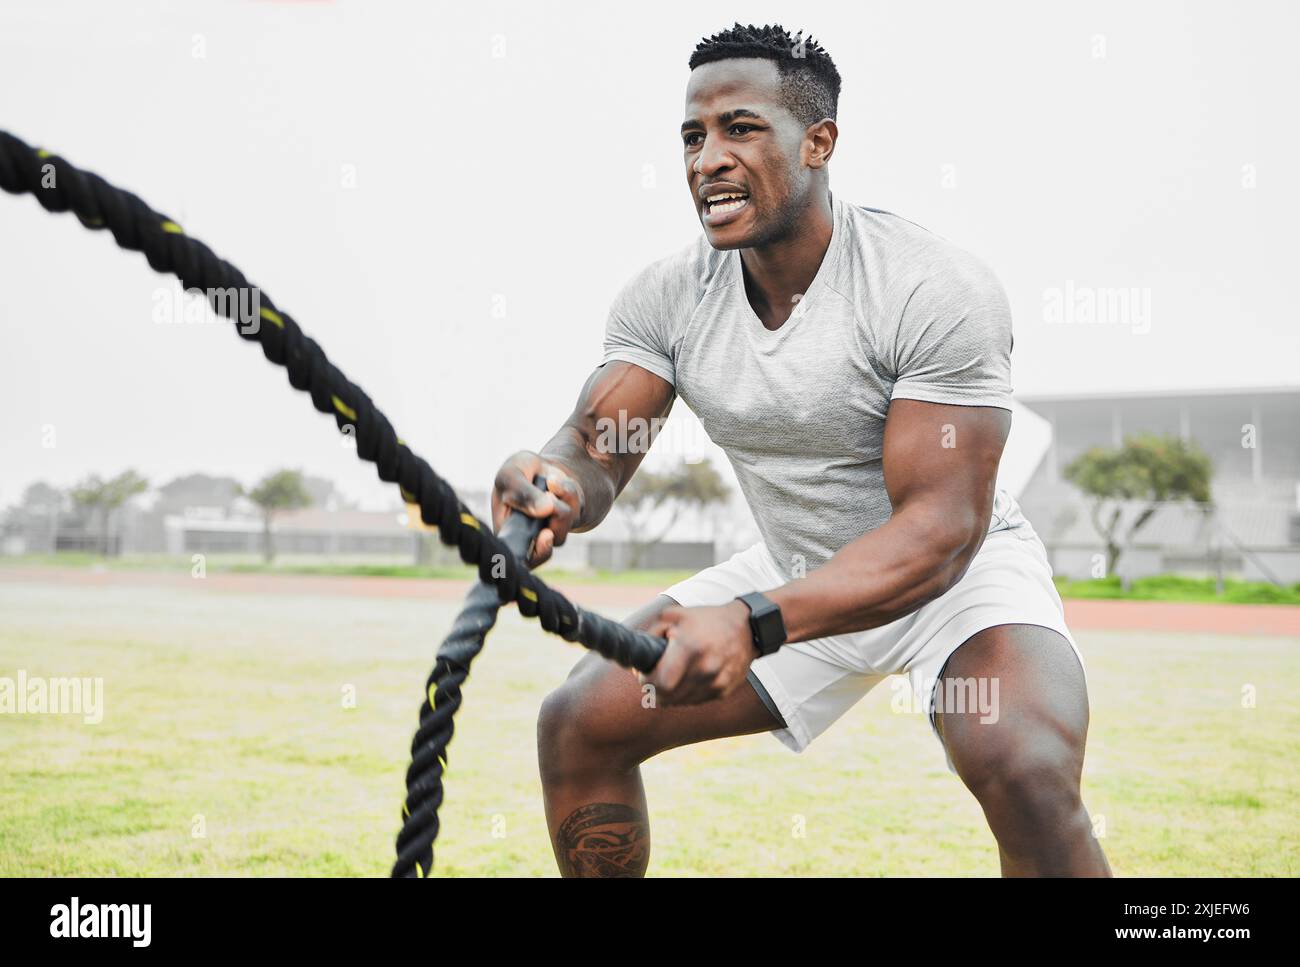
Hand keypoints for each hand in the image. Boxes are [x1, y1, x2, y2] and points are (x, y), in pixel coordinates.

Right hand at [491, 450, 583, 566]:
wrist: (538, 465)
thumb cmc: (517, 473)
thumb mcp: (511, 475)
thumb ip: (522, 493)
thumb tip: (545, 510)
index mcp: (505, 532)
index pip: (515, 558)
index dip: (529, 557)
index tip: (544, 535)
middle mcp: (527, 539)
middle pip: (542, 552)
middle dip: (551, 523)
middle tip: (549, 499)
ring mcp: (549, 533)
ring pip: (561, 528)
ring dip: (559, 499)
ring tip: (549, 482)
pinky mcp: (566, 523)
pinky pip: (574, 511)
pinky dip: (568, 492)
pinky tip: (557, 482)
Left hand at [641, 600, 756, 706]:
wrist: (748, 628)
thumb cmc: (707, 619)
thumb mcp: (675, 615)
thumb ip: (651, 633)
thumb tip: (638, 658)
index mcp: (691, 647)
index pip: (661, 683)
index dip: (647, 682)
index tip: (644, 674)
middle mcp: (705, 668)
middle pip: (667, 697)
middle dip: (654, 690)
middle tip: (652, 679)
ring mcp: (717, 682)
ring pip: (680, 702)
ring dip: (670, 694)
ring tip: (670, 678)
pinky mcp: (724, 691)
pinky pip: (696, 702)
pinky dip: (687, 695)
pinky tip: (688, 680)